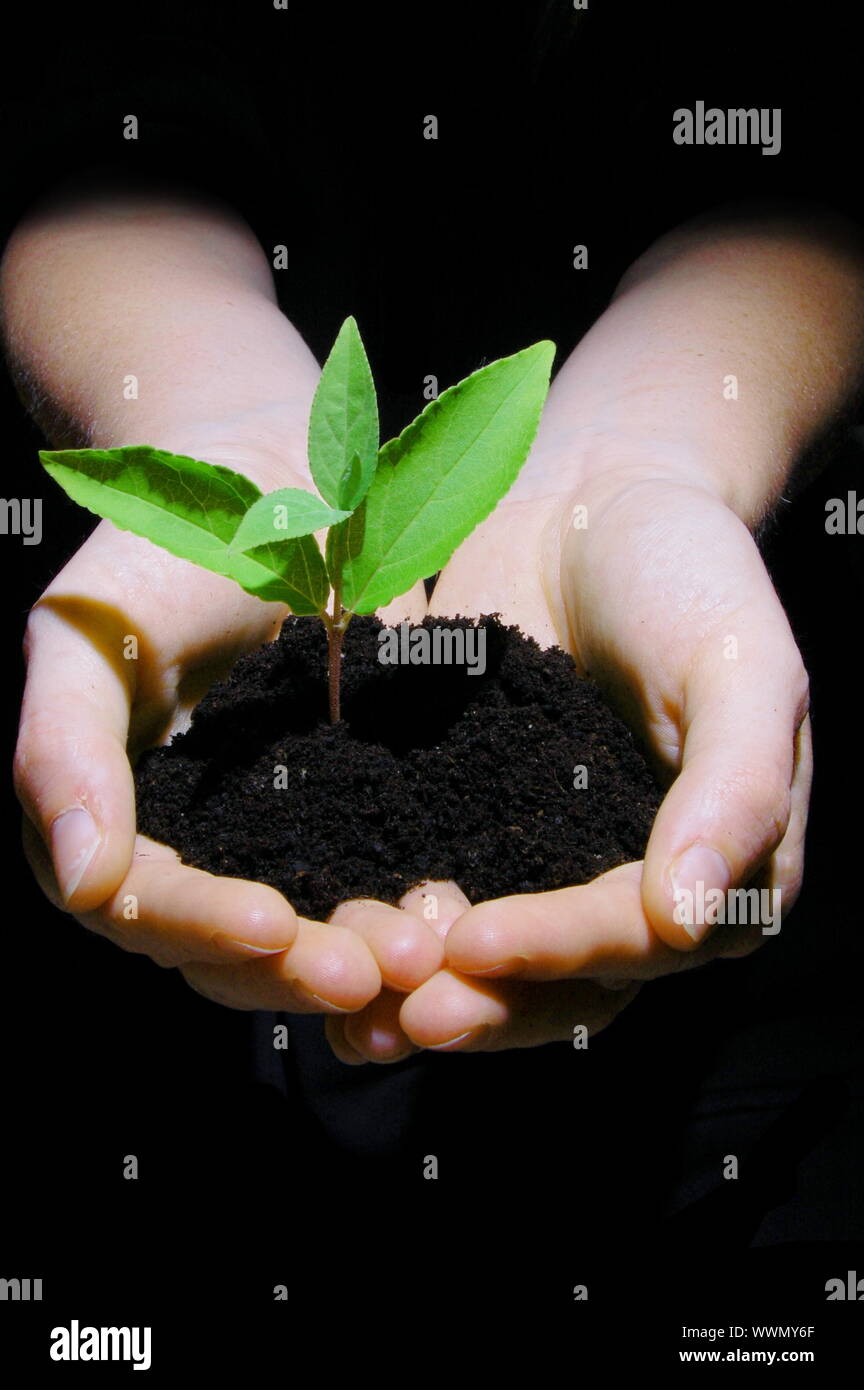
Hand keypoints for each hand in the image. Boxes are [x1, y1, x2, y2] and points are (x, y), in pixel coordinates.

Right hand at [16, 425, 426, 1016]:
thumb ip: (61, 752)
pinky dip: (410, 898)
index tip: (270, 928)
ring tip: (425, 953)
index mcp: (113, 827)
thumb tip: (82, 885)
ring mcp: (281, 838)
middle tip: (375, 970)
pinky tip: (459, 909)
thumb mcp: (82, 633)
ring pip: (310, 931)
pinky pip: (381, 873)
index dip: (200, 926)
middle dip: (298, 966)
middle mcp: (195, 853)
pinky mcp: (358, 811)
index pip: (144, 907)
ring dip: (362, 952)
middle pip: (233, 949)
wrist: (267, 485)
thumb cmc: (154, 548)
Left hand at [330, 459, 810, 1057]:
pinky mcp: (475, 824)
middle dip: (482, 1004)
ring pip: (495, 961)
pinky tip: (326, 938)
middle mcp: (633, 886)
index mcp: (720, 867)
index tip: (476, 944)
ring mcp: (549, 862)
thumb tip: (692, 918)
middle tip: (398, 1014)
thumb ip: (737, 787)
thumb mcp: (742, 665)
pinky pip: (437, 888)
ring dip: (426, 989)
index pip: (638, 942)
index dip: (561, 953)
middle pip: (563, 983)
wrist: (594, 496)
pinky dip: (390, 922)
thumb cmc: (688, 569)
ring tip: (349, 1008)